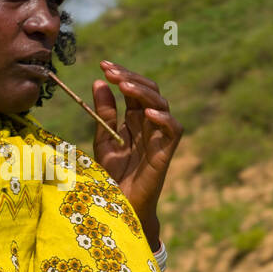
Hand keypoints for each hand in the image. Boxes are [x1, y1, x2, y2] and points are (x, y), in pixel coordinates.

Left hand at [90, 61, 181, 247]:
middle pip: (148, 91)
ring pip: (161, 104)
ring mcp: (159, 137)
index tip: (103, 65)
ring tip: (124, 86)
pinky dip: (164, 119)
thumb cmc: (112, 177)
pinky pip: (174, 130)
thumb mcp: (104, 140)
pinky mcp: (166, 152)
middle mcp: (148, 124)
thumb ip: (104, 113)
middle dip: (130, 78)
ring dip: (143, 92)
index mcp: (133, 119)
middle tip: (111, 71)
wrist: (119, 206)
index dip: (121, 75)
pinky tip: (147, 113)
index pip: (132, 89)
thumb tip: (99, 82)